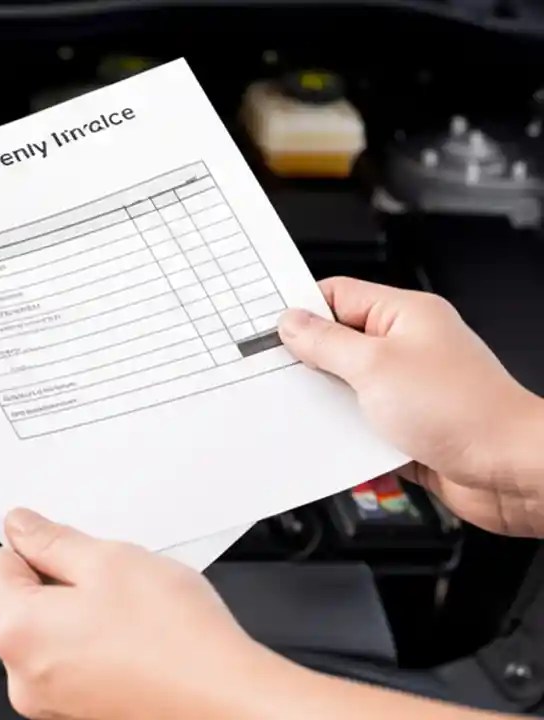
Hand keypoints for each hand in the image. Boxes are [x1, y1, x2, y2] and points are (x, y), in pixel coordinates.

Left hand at [0, 508, 286, 719]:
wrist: (227, 701)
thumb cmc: (175, 639)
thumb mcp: (108, 560)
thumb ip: (52, 540)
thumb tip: (20, 526)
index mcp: (15, 631)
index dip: (38, 546)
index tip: (71, 545)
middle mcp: (22, 674)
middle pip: (23, 601)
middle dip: (61, 581)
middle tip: (111, 577)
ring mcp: (51, 701)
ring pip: (51, 632)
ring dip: (81, 612)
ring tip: (130, 609)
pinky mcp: (80, 713)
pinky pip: (73, 661)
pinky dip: (96, 644)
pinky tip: (135, 636)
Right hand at [278, 276, 543, 536]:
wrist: (510, 470)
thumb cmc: (464, 411)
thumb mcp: (374, 367)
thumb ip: (326, 343)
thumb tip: (293, 323)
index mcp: (405, 316)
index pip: (338, 295)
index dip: (300, 310)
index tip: (268, 331)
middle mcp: (408, 349)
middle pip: (338, 345)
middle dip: (308, 364)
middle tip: (280, 377)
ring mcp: (408, 390)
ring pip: (346, 390)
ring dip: (328, 408)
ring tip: (314, 416)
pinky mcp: (408, 428)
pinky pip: (361, 427)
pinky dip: (347, 438)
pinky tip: (340, 448)